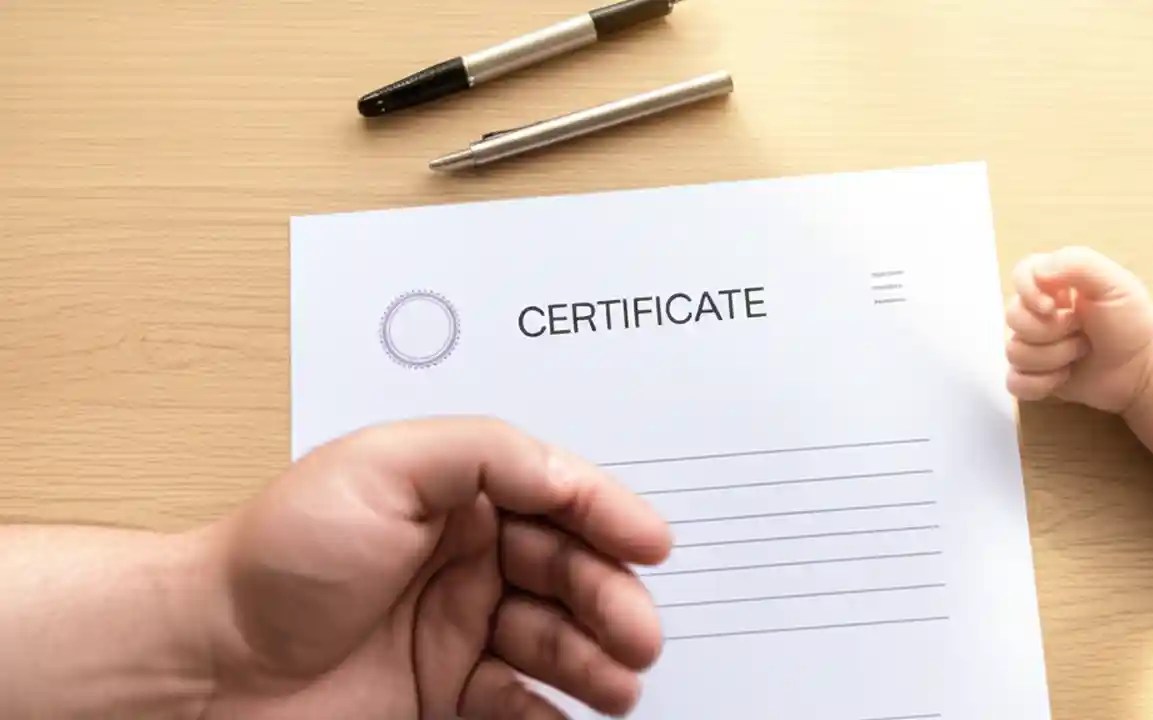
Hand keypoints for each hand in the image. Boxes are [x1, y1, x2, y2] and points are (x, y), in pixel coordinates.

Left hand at [200, 418, 671, 718]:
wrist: (207, 664)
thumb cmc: (281, 554)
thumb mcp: (382, 464)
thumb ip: (486, 454)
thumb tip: (567, 476)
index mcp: (459, 496)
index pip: (558, 497)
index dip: (610, 515)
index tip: (650, 543)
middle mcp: (468, 559)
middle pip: (568, 572)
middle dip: (611, 597)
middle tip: (638, 631)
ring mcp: (459, 630)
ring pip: (556, 640)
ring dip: (598, 657)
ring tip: (620, 680)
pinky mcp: (446, 695)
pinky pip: (520, 704)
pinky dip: (556, 712)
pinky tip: (575, 714)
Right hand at [1004, 246, 1152, 412]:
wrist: (1147, 370)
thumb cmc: (1133, 322)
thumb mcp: (1114, 282)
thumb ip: (1075, 263)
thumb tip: (1037, 273)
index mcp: (1055, 285)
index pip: (1020, 274)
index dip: (1028, 291)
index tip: (1052, 306)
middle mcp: (1039, 314)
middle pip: (1013, 318)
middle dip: (1050, 331)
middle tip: (1082, 334)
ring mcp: (1034, 347)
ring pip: (1015, 352)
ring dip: (1053, 357)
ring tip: (1081, 354)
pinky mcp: (1035, 378)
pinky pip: (1015, 382)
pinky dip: (1040, 383)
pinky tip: (1064, 377)